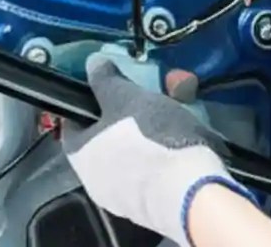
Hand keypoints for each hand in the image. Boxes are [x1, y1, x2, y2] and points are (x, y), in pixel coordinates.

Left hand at [63, 57, 257, 245]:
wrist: (192, 196)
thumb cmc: (149, 139)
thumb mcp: (126, 98)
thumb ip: (105, 81)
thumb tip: (91, 65)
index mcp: (80, 154)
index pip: (76, 119)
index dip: (94, 97)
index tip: (115, 83)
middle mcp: (97, 179)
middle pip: (113, 131)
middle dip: (140, 105)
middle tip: (165, 87)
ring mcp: (127, 196)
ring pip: (140, 147)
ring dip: (161, 121)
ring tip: (186, 101)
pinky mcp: (156, 205)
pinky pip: (159, 167)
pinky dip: (172, 148)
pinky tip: (194, 133)